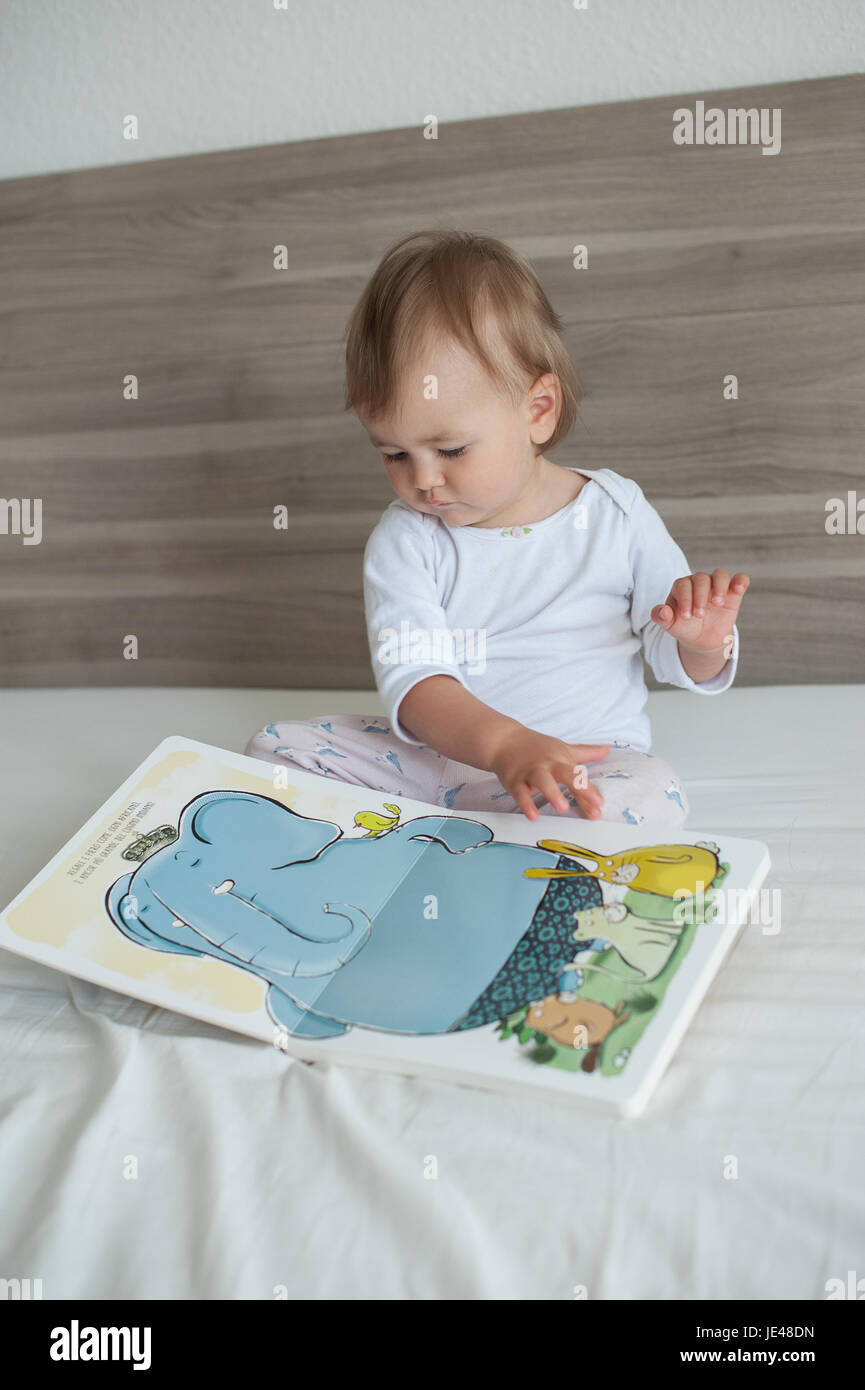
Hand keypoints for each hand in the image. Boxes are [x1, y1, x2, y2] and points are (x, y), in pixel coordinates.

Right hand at [489, 727, 610, 821]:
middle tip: (594, 804)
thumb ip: (586, 752)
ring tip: (562, 808)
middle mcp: (548, 765)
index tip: (601, 805)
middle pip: (566, 774)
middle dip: (581, 788)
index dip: (590, 791)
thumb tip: (607, 749)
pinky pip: (520, 793)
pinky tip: (533, 816)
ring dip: (552, 793)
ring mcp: (530, 772)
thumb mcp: (562, 748)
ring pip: (542, 781)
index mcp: (561, 760)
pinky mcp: (514, 781)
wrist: (503, 740)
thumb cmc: (536, 748)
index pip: (579, 777)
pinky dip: (526, 804)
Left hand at [651, 568, 749, 652]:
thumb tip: (662, 611)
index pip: (683, 585)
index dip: (684, 599)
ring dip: (719, 587)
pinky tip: (738, 589)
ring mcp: (717, 586)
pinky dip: (741, 581)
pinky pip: (739, 579)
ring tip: (717, 603)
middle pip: (701, 579)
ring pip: (720, 574)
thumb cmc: (684, 627)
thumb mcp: (671, 625)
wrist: (702, 638)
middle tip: (699, 615)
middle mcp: (699, 582)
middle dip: (700, 596)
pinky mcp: (733, 592)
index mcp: (682, 587)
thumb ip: (661, 617)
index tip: (686, 616)